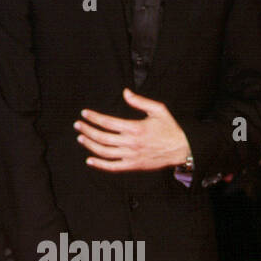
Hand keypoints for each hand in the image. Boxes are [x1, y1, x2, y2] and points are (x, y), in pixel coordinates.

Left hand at [74, 88, 189, 171]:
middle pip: (102, 137)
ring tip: (80, 138)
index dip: (94, 117)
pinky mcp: (133, 166)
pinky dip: (100, 165)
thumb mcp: (158, 109)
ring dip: (90, 145)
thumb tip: (125, 92)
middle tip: (78, 125)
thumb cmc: (170, 128)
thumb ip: (140, 101)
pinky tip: (89, 160)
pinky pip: (113, 167)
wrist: (182, 149)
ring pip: (104, 152)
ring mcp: (131, 156)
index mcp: (135, 128)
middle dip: (87, 130)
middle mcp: (131, 143)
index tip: (84, 113)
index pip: (108, 122)